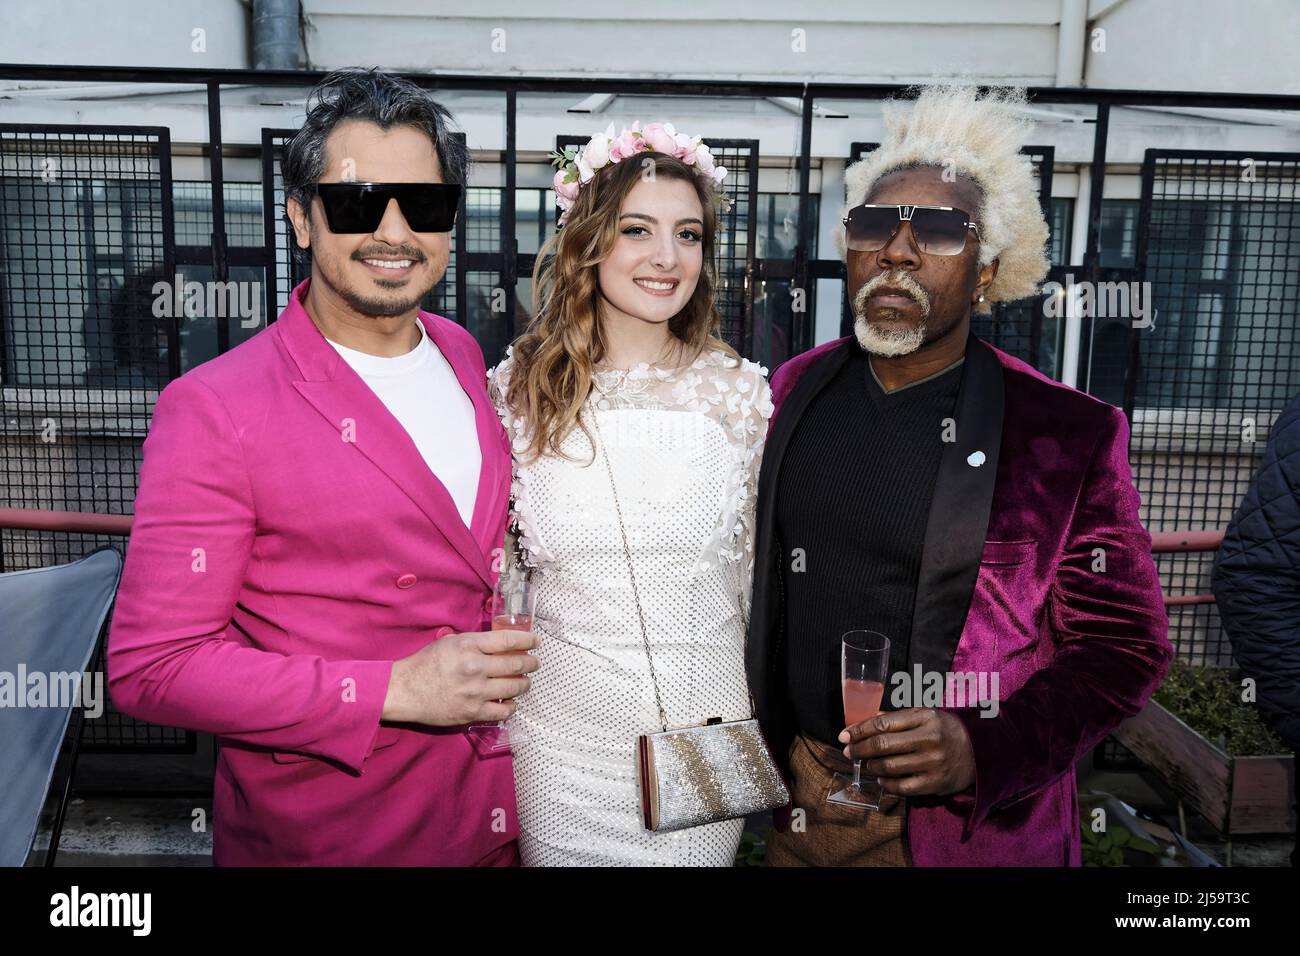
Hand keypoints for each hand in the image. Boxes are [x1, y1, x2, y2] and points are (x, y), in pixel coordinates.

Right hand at [382, 628, 538, 726]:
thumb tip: (503, 644)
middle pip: (516, 665)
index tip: (536, 642)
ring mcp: (475, 692)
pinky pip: (503, 711)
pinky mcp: (472, 712)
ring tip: (525, 681)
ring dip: (524, 684)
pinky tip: (511, 702)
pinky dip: (511, 706)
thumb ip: (476, 642)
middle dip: (531, 663)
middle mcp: (475, 667)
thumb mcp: (450, 642)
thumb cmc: (426, 663)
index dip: (528, 641)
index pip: (509, 641)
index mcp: (469, 646)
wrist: (404, 690)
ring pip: (514, 688)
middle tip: (534, 663)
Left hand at [838, 708, 974, 796]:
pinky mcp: (935, 783)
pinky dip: (886, 784)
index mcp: (924, 717)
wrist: (981, 750)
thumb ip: (897, 717)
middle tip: (848, 752)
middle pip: (883, 746)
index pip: (883, 723)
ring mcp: (933, 763)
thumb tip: (866, 722)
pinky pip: (902, 787)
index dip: (859, 730)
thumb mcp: (925, 715)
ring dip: (871, 766)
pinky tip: (881, 778)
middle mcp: (929, 739)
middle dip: (859, 749)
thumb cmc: (946, 729)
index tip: (844, 735)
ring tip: (866, 764)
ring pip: (889, 767)